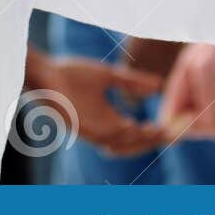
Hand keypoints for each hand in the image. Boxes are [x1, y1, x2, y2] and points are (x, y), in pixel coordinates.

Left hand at [33, 54, 171, 157]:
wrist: (44, 71)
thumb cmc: (70, 73)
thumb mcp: (108, 76)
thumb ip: (131, 82)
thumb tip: (158, 84)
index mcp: (108, 119)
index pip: (135, 133)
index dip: (152, 133)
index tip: (170, 126)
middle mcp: (101, 129)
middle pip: (130, 143)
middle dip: (149, 140)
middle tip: (167, 133)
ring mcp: (89, 129)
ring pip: (118, 143)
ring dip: (136, 138)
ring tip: (154, 130)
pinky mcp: (77, 126)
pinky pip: (100, 135)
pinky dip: (117, 133)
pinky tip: (131, 124)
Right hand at [159, 44, 214, 142]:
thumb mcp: (208, 69)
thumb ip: (205, 98)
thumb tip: (209, 126)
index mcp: (177, 86)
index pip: (169, 122)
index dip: (186, 130)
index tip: (209, 124)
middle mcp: (185, 93)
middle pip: (189, 127)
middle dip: (211, 130)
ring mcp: (199, 94)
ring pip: (205, 125)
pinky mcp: (213, 95)